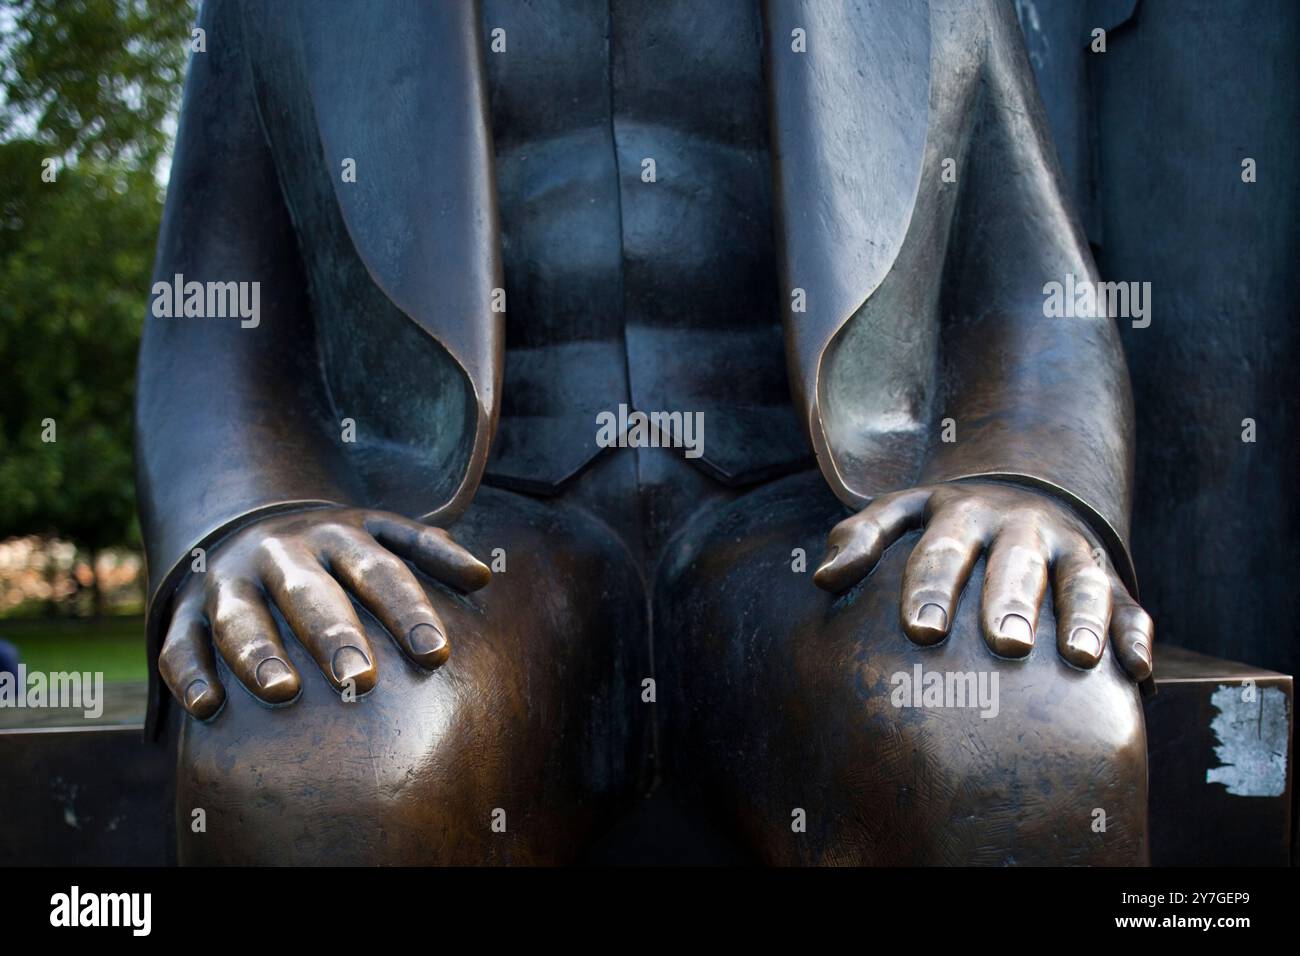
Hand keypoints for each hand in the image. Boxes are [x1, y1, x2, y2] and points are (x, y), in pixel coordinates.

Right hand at [158, 507, 490, 718]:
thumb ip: (431, 551)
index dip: (408, 611)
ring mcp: (230, 581)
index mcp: (339, 536)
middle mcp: (281, 553)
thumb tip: (485, 576)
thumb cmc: (336, 551)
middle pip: (311, 593)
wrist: (246, 526)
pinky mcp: (185, 611)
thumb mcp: (382, 534)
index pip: (381, 571)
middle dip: (335, 634)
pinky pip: (181, 642)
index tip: (436, 655)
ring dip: (259, 652)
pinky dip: (189, 672)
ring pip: (241, 616)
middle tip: (363, 678)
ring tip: (284, 691)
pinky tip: (208, 706)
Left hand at [813, 481, 1152, 680]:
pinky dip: (1134, 635)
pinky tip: (1135, 672)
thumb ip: (859, 537)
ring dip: (1082, 616)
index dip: (932, 588)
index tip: (921, 631)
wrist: (1019, 495)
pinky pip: (1129, 605)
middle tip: (1004, 642)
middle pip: (1015, 563)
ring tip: (1077, 657)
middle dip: (1010, 601)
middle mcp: (1020, 527)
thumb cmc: (943, 525)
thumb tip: (822, 578)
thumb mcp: (899, 513)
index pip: (942, 549)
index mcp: (960, 514)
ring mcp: (1069, 550)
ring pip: (1081, 580)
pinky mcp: (1108, 577)